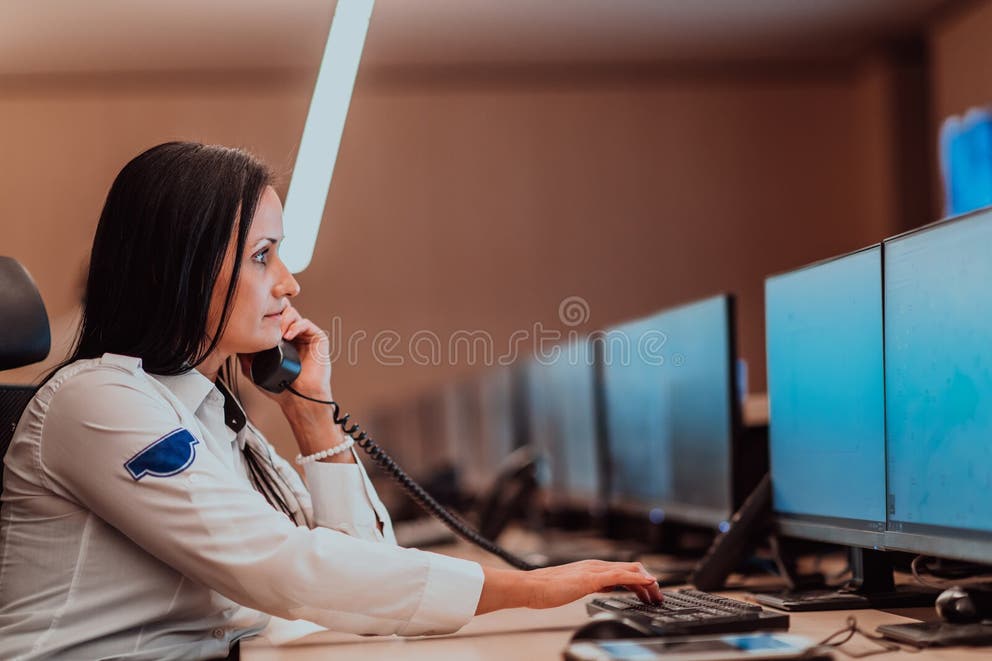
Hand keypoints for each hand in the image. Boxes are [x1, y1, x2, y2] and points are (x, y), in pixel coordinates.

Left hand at [239, 304, 331, 405]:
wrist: (298, 398)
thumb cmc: (281, 388)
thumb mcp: (253, 369)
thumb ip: (245, 355)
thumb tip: (234, 342)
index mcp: (279, 340)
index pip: (271, 319)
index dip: (264, 317)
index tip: (255, 323)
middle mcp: (292, 335)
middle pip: (282, 312)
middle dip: (273, 315)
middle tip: (267, 325)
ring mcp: (304, 336)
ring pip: (293, 314)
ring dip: (283, 320)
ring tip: (278, 334)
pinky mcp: (317, 338)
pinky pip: (306, 323)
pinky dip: (295, 326)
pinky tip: (288, 336)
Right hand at [476, 561, 662, 614]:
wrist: (531, 587)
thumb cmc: (546, 589)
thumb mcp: (575, 587)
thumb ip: (591, 586)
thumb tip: (605, 589)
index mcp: (592, 568)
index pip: (623, 571)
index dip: (640, 580)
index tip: (649, 593)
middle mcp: (596, 565)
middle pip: (631, 567)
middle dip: (648, 582)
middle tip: (658, 596)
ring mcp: (594, 570)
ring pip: (629, 569)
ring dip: (647, 582)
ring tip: (657, 594)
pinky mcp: (591, 577)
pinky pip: (620, 575)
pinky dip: (637, 578)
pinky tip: (647, 584)